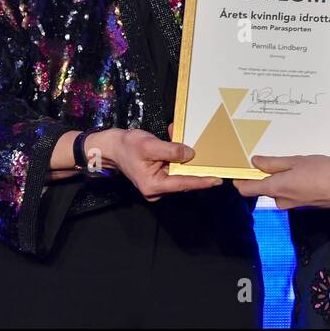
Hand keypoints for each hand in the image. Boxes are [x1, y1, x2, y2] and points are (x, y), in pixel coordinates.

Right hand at [97, 123, 223, 201]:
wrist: (111, 147)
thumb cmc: (127, 146)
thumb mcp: (150, 146)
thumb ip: (171, 151)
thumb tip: (190, 154)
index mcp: (154, 185)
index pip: (183, 183)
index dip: (202, 181)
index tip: (218, 180)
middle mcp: (157, 189)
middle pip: (183, 178)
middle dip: (195, 165)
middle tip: (212, 156)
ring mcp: (157, 184)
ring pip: (179, 172)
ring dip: (185, 157)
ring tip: (190, 142)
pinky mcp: (158, 177)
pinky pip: (173, 168)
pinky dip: (177, 156)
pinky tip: (178, 141)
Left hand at [232, 154, 329, 209]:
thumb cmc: (321, 171)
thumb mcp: (295, 161)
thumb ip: (274, 163)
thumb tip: (255, 162)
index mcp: (276, 188)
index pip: (248, 190)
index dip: (240, 182)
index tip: (238, 173)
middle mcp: (282, 201)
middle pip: (267, 190)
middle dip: (269, 178)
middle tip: (274, 162)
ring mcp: (295, 205)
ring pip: (282, 192)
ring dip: (285, 181)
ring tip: (297, 166)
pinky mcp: (307, 205)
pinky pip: (295, 194)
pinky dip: (297, 186)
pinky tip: (309, 175)